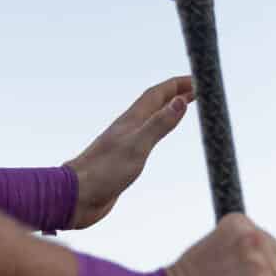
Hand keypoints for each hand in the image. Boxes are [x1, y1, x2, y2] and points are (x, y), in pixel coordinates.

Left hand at [66, 76, 193, 228]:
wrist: (77, 196)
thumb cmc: (104, 172)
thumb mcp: (137, 147)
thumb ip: (159, 125)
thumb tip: (181, 100)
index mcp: (131, 121)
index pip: (157, 94)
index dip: (177, 84)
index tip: (198, 79)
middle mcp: (128, 128)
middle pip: (154, 103)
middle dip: (175, 93)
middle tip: (197, 90)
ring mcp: (125, 143)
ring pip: (149, 119)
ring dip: (166, 110)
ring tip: (181, 107)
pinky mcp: (123, 160)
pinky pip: (145, 138)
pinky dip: (157, 130)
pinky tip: (156, 136)